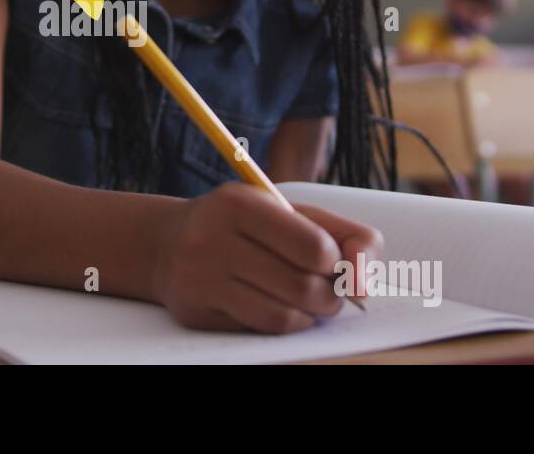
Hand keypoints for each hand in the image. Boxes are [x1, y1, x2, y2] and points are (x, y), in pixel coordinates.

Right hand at [150, 182, 383, 333]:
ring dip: (310, 315)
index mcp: (239, 203)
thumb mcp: (289, 212)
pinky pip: (260, 330)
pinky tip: (278, 306)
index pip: (315, 248)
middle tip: (328, 289)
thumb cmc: (244, 226)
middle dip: (330, 294)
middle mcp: (211, 238)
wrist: (167, 243)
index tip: (333, 262)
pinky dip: (284, 323)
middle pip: (303, 287)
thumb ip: (344, 235)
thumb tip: (365, 285)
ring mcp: (199, 278)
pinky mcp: (195, 312)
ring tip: (310, 301)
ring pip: (284, 315)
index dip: (337, 262)